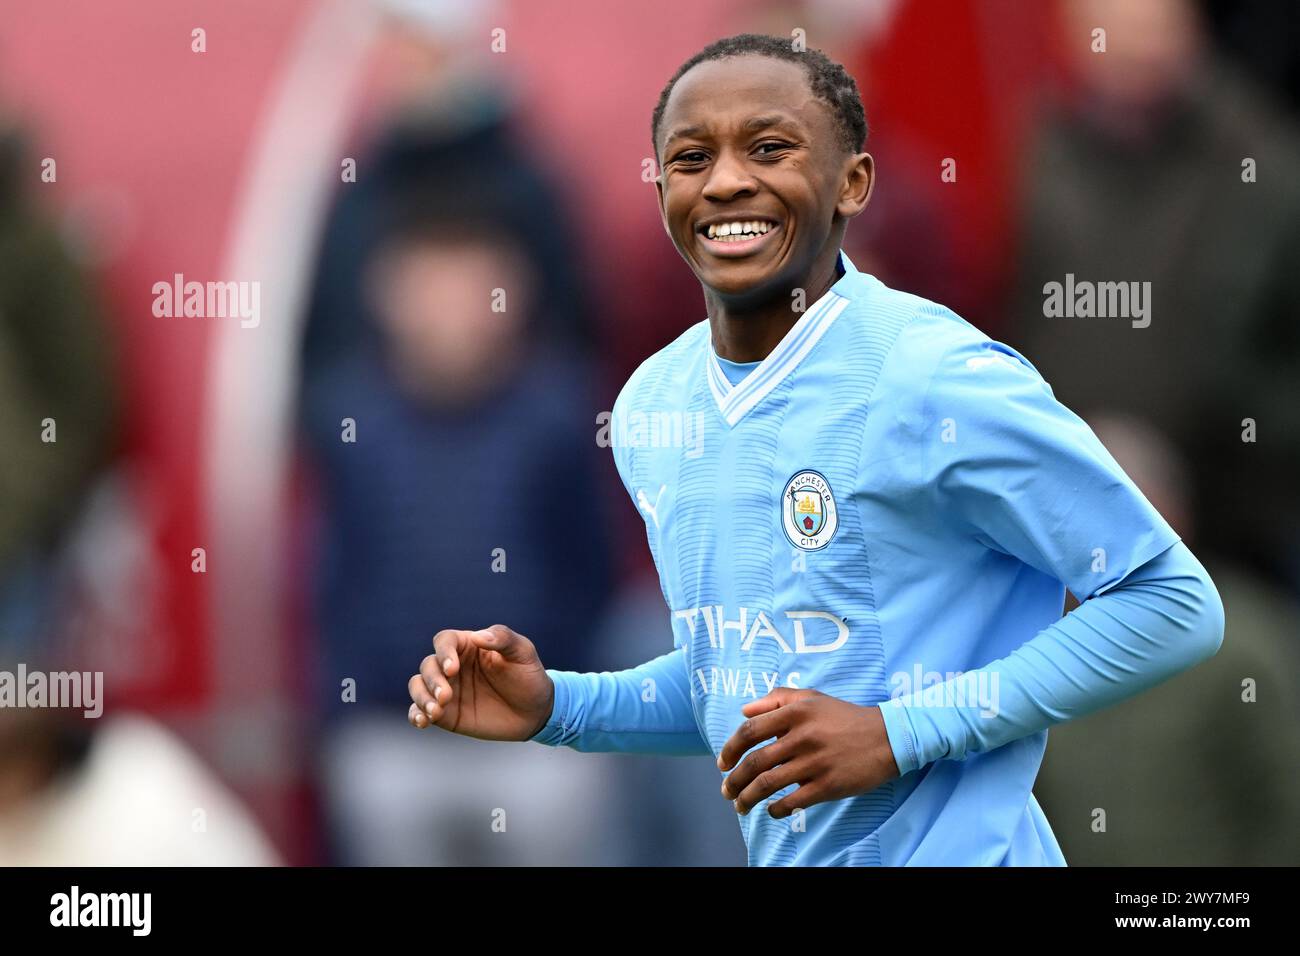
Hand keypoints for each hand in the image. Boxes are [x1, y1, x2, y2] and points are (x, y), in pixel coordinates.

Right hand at [407, 625, 554, 741]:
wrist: (535, 712)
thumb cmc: (529, 676)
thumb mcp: (523, 652)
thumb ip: (503, 638)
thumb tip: (477, 636)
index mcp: (469, 646)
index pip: (444, 640)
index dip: (443, 652)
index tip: (452, 669)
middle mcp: (452, 666)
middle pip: (428, 665)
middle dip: (432, 680)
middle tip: (446, 696)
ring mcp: (447, 690)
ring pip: (417, 686)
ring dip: (421, 697)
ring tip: (435, 711)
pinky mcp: (445, 714)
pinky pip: (420, 711)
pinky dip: (415, 714)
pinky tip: (423, 721)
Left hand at [717, 687, 899, 818]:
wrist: (887, 737)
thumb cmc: (844, 717)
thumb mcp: (812, 697)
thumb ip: (777, 699)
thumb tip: (744, 711)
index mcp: (795, 712)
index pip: (749, 731)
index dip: (730, 749)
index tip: (722, 764)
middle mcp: (802, 736)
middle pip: (754, 762)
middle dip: (734, 781)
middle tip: (727, 791)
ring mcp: (815, 762)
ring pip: (768, 784)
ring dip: (747, 799)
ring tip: (740, 806)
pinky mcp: (828, 785)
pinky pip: (792, 802)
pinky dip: (776, 810)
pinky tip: (771, 811)